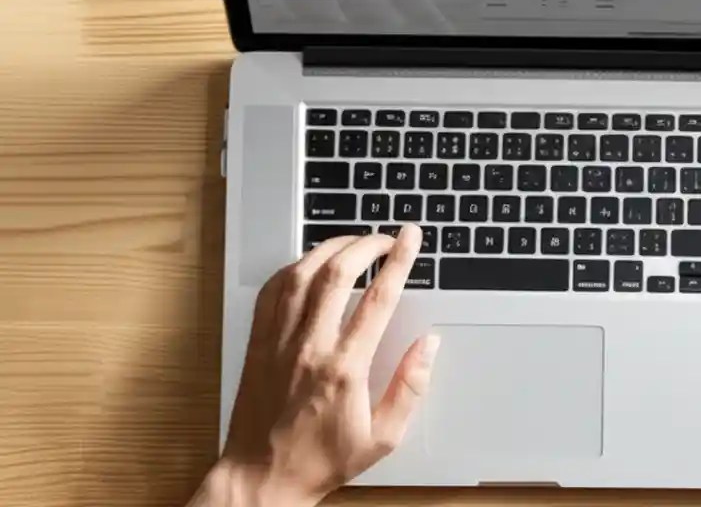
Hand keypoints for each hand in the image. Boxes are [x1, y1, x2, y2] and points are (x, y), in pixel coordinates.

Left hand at [188, 226, 440, 506]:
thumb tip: (428, 343)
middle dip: (366, 244)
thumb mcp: (384, 437)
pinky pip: (272, 290)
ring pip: (302, 274)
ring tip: (353, 243)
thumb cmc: (322, 459)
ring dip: (330, 248)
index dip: (399, 260)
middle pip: (338, 273)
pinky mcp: (258, 343)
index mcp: (344, 368)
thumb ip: (411, 386)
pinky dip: (293, 267)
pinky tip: (310, 264)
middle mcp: (309, 347)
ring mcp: (278, 341)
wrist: (263, 477)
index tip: (410, 237)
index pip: (378, 298)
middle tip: (385, 238)